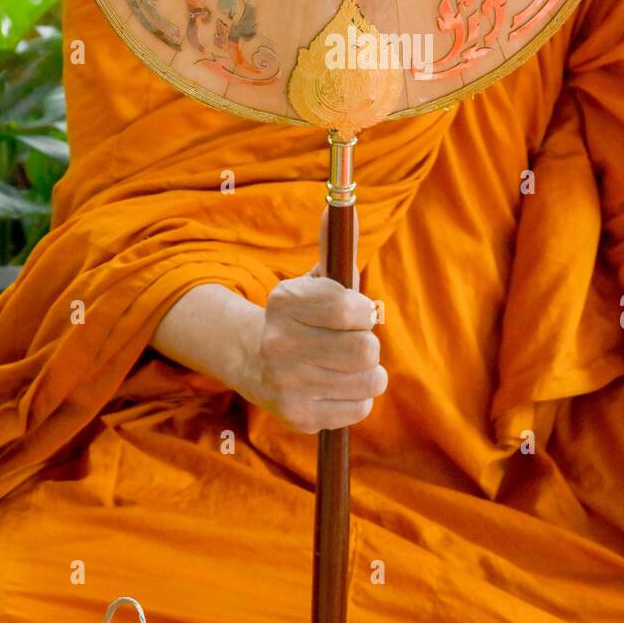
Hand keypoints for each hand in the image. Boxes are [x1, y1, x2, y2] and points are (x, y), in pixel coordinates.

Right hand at [152, 213, 386, 433]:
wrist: (254, 364)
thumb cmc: (302, 316)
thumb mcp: (315, 280)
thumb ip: (335, 245)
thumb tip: (343, 205)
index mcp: (284, 302)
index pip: (351, 310)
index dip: (365, 311)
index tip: (359, 312)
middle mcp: (279, 344)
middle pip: (366, 350)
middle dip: (368, 344)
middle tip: (353, 341)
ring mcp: (287, 384)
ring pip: (369, 380)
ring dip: (367, 372)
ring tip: (347, 364)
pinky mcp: (299, 417)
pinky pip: (359, 408)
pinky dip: (357, 398)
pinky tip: (336, 386)